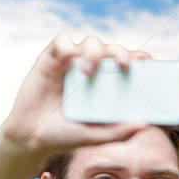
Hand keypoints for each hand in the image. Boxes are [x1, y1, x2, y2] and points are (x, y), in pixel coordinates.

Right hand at [0, 33, 151, 167]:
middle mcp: (92, 69)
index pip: (126, 64)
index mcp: (106, 85)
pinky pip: (62, 41)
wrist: (30, 137)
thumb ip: (118, 132)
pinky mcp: (51, 59)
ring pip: (90, 42)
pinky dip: (68, 46)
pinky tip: (69, 62)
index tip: (148, 61)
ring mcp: (71, 63)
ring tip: (88, 73)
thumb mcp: (94, 136)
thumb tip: (144, 125)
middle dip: (120, 52)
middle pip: (111, 49)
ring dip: (94, 53)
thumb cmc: (65, 136)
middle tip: (124, 65)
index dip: (138, 58)